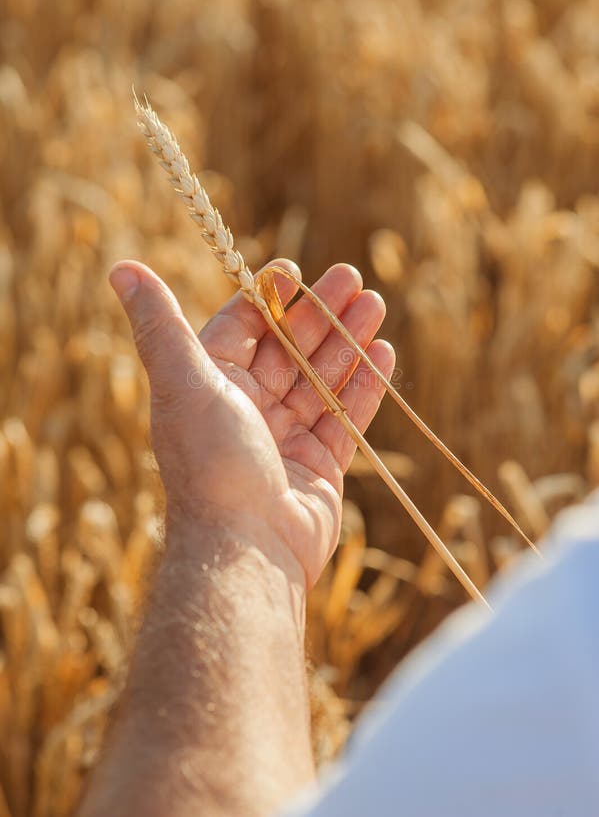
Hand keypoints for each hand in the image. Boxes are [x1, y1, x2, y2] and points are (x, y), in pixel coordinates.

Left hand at [110, 258, 393, 589]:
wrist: (246, 549)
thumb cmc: (210, 461)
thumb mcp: (182, 381)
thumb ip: (160, 324)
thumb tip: (120, 268)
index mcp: (211, 386)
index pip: (242, 330)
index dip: (268, 299)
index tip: (294, 272)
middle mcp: (247, 409)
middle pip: (289, 349)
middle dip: (322, 314)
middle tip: (354, 279)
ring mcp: (286, 438)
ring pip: (322, 378)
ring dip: (348, 341)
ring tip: (375, 305)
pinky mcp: (320, 466)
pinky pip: (345, 416)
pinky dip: (364, 385)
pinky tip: (384, 354)